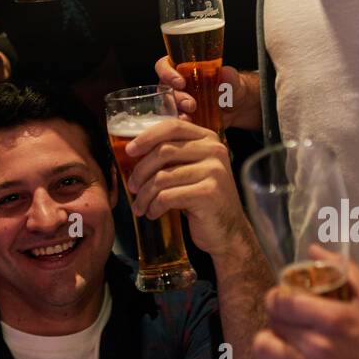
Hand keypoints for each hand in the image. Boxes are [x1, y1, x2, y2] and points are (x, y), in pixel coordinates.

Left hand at [121, 119, 248, 256]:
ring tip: (140, 206)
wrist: (229, 231)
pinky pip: (168, 196)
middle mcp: (214, 150)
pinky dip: (155, 206)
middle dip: (141, 171)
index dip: (147, 136)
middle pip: (163, 151)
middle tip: (132, 187)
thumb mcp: (191, 169)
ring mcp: (214, 171)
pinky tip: (153, 213)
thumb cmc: (202, 199)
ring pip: (162, 177)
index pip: (172, 126)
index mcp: (208, 139)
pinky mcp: (208, 193)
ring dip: (144, 194)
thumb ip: (174, 154)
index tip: (129, 151)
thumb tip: (134, 147)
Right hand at [153, 56, 255, 130]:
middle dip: (177, 97)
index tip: (180, 82)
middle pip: (164, 88)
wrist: (236, 106)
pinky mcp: (181, 117)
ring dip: (177, 112)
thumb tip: (225, 72)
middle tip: (191, 104)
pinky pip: (174, 121)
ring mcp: (177, 102)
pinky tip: (191, 125)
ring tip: (190, 118)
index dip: (167, 72)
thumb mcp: (233, 80)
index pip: (164, 65)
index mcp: (182, 67)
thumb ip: (230, 76)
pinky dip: (181, 124)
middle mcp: (175, 84)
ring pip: (167, 106)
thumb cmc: (230, 87)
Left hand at [252, 246, 358, 358]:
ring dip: (271, 343)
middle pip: (273, 322)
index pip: (282, 300)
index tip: (283, 297)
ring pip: (264, 349)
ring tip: (285, 342)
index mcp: (335, 319)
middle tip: (291, 320)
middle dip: (279, 317)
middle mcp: (319, 347)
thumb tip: (312, 250)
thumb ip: (340, 270)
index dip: (277, 295)